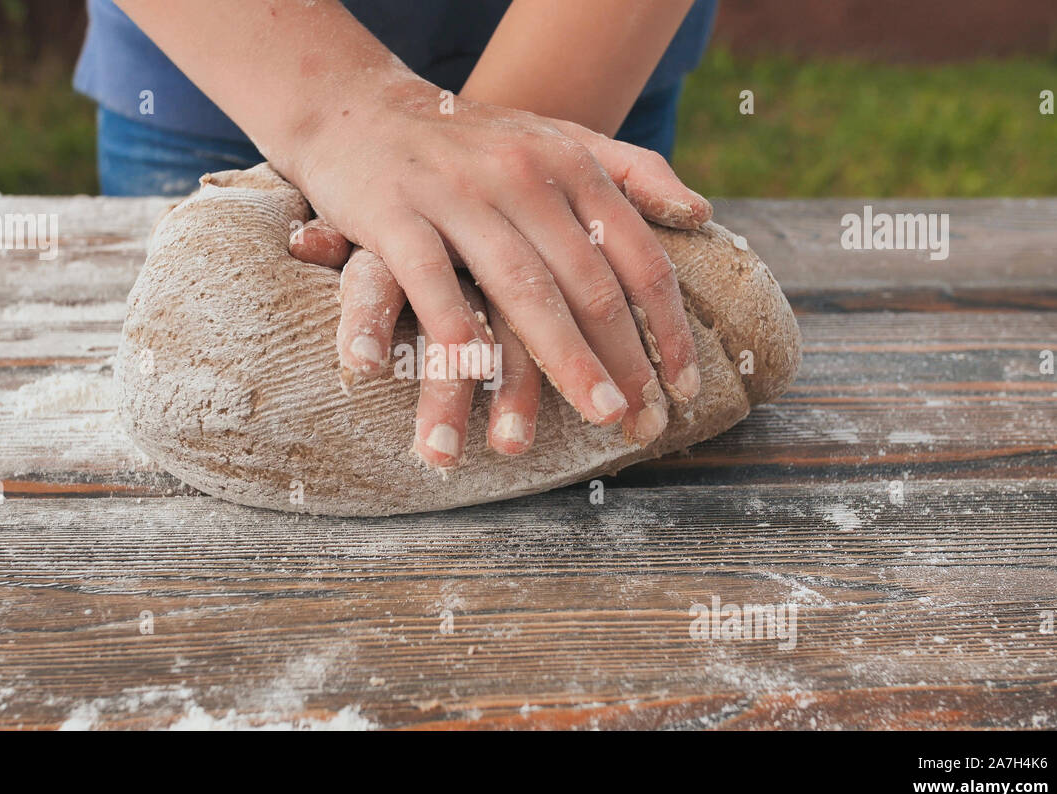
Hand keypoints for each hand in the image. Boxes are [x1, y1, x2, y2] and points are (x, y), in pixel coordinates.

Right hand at [284, 79, 705, 455]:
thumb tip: (701, 214)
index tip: (684, 386)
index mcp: (570, 165)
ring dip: (565, 359)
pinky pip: (430, 280)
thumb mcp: (556, 138)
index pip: (636, 255)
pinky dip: (455, 330)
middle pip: (588, 281)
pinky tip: (477, 376)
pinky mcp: (392, 212)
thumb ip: (631, 170)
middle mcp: (523, 175)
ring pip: (521, 287)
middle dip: (623, 359)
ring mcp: (457, 193)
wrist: (355, 106)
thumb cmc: (468, 143)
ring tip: (597, 414)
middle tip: (644, 423)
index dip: (666, 325)